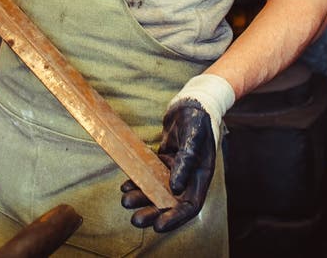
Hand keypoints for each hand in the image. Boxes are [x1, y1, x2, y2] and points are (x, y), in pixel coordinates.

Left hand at [120, 100, 215, 232]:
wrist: (191, 100)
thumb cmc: (198, 116)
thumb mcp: (194, 136)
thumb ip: (186, 160)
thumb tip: (175, 187)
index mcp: (201, 175)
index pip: (190, 206)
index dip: (175, 218)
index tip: (158, 226)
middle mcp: (189, 176)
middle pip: (171, 202)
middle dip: (153, 212)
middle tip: (135, 220)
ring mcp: (176, 168)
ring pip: (158, 189)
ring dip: (142, 197)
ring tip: (126, 202)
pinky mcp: (165, 159)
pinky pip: (150, 174)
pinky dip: (138, 180)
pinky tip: (126, 184)